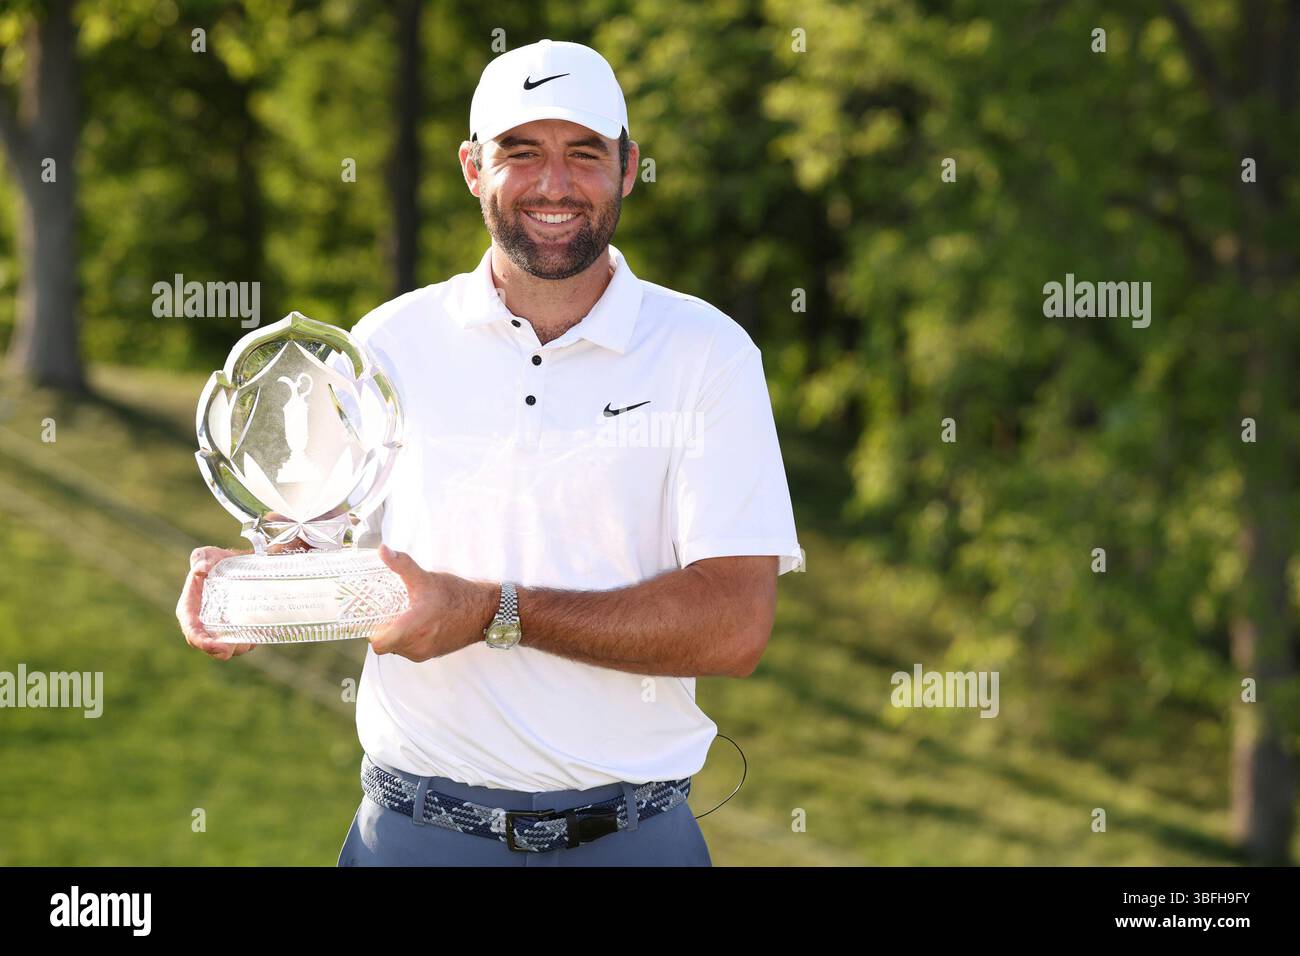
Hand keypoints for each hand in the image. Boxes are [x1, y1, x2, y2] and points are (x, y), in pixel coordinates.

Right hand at [176, 537, 313, 659]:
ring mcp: (218, 628)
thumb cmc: (218, 560)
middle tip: (242, 645)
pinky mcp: (234, 629)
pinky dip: (249, 642)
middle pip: (210, 647)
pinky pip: (240, 643)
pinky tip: (258, 634)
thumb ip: (201, 558)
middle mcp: (201, 623)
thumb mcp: (208, 555)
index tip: (220, 647)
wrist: (240, 564)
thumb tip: (202, 569)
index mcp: (189, 610)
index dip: (204, 643)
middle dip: (225, 650)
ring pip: (228, 648)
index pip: (193, 633)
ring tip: (251, 639)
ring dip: (239, 648)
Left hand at [369, 544, 495, 661]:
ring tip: (406, 615)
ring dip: (400, 635)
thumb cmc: (457, 596)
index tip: (376, 616)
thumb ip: (402, 565)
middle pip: (388, 644)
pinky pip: (413, 649)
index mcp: (411, 629)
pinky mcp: (435, 654)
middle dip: (387, 629)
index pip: (378, 643)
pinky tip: (421, 622)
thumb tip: (383, 550)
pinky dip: (412, 638)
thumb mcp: (426, 578)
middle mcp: (416, 646)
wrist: (485, 611)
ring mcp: (426, 652)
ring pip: (400, 648)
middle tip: (390, 611)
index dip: (373, 631)